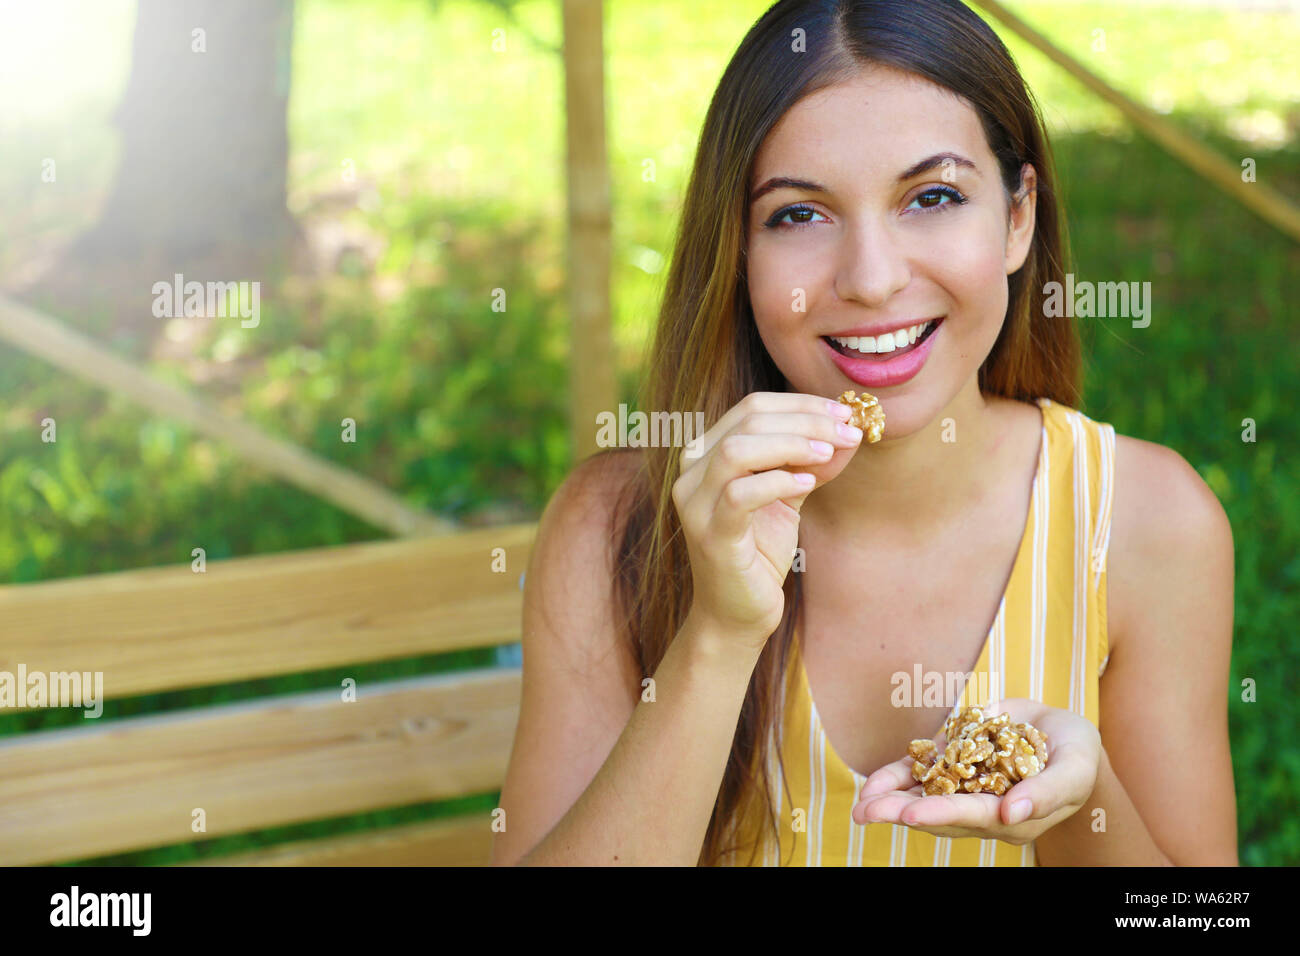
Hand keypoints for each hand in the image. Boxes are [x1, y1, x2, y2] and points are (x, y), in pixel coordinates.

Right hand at [672, 390, 863, 646]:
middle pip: (748, 421)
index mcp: (707, 453)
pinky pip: (740, 495)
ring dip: (791, 444)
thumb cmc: (758, 552)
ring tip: (829, 453)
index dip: (801, 404)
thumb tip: (850, 431)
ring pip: (737, 450)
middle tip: (848, 431)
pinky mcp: (710, 534)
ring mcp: (695, 503)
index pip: (753, 407)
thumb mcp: (789, 496)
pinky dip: (778, 482)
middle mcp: (692, 471)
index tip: (845, 412)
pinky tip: (808, 483)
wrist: (736, 614)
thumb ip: (810, 463)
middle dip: (806, 421)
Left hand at [851, 699, 1101, 844]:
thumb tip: (1011, 814)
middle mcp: (981, 807)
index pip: (971, 815)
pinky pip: (918, 773)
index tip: (909, 814)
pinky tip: (871, 784)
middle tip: (866, 813)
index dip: (940, 813)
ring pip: (921, 796)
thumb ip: (1048, 792)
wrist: (1061, 732)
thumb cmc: (1075, 753)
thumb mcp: (1075, 769)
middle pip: (937, 811)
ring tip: (859, 805)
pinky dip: (895, 776)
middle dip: (900, 811)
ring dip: (888, 799)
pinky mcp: (950, 763)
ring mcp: (962, 785)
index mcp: (1011, 815)